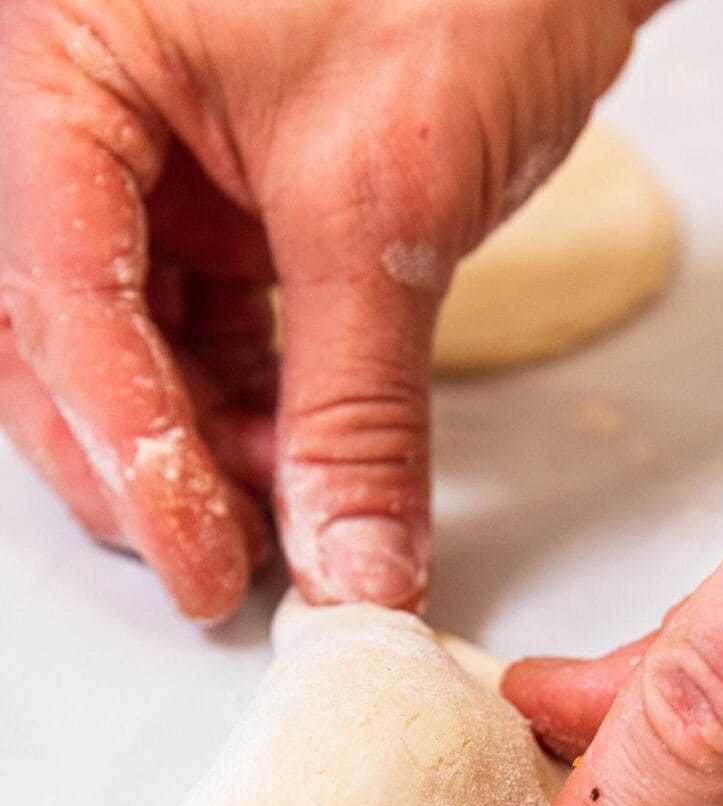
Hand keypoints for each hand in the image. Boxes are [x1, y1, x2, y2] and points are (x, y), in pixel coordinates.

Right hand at [0, 0, 654, 620]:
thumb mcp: (391, 200)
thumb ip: (357, 405)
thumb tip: (348, 564)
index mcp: (64, 53)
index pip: (64, 297)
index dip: (134, 455)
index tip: (205, 566)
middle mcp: (78, 100)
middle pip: (62, 335)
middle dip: (145, 465)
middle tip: (226, 563)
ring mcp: (144, 149)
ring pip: (131, 347)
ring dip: (204, 450)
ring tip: (291, 517)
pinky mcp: (217, 189)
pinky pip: (203, 327)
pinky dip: (251, 407)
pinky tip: (304, 464)